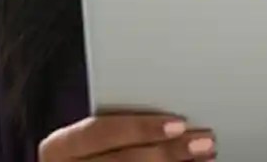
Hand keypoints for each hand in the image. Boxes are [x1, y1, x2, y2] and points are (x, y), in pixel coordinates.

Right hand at [38, 113, 215, 160]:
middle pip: (123, 160)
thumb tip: (172, 111)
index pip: (101, 131)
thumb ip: (118, 122)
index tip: (178, 123)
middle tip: (204, 140)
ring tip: (206, 154)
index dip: (140, 127)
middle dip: (167, 150)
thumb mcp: (92, 135)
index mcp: (61, 146)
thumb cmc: (89, 149)